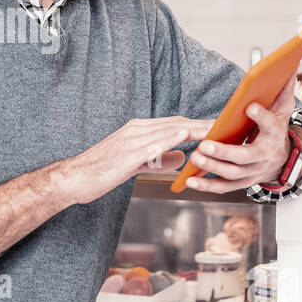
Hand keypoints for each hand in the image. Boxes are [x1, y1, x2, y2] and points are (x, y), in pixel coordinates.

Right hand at [54, 116, 216, 205]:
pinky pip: (153, 144)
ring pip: (169, 130)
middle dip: (203, 124)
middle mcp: (137, 130)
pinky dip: (171, 138)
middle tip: (227, 124)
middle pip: (176, 123)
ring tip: (216, 129)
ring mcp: (132, 140)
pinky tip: (185, 135)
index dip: (197, 124)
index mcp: (139, 131)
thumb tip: (181, 157)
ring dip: (194, 129)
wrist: (74, 178)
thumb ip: (158, 159)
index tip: (218, 125)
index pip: (174, 124)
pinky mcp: (127, 154)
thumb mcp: (136, 164)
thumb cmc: (101, 172)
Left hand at [183, 72, 298, 194]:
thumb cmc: (276, 128)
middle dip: (225, 152)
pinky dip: (207, 186)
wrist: (281, 159)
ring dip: (213, 166)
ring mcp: (252, 172)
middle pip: (245, 156)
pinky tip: (190, 181)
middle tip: (206, 144)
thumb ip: (284, 87)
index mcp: (274, 134)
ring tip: (196, 156)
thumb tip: (290, 62)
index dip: (261, 116)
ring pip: (233, 173)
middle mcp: (264, 156)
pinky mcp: (241, 182)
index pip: (270, 125)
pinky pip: (223, 187)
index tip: (250, 106)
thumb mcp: (283, 108)